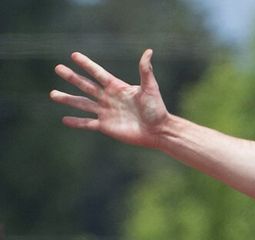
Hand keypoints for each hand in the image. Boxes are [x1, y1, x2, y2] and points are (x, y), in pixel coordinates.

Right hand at [50, 49, 168, 147]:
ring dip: (68, 99)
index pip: (98, 73)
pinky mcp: (106, 126)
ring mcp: (106, 112)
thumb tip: (148, 51)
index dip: (86, 64)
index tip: (73, 55)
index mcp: (117, 87)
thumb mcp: (150, 88)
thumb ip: (146, 71)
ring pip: (82, 104)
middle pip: (86, 86)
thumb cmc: (157, 109)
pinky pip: (88, 123)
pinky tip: (64, 119)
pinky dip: (76, 122)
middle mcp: (108, 98)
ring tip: (53, 94)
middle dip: (72, 77)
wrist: (159, 130)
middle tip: (58, 69)